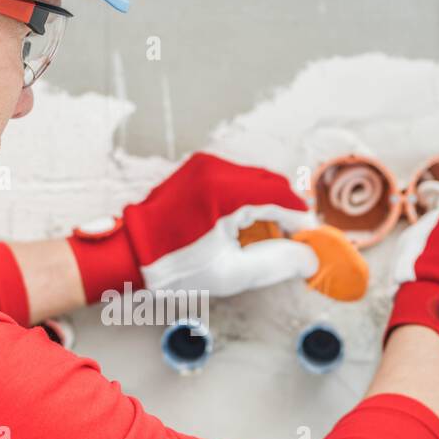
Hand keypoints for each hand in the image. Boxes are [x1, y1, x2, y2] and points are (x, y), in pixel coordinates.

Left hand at [67, 152, 318, 299]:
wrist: (128, 255)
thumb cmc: (173, 267)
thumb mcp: (231, 273)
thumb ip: (277, 263)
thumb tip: (309, 258)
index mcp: (223, 190)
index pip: (279, 198)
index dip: (300, 221)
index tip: (310, 243)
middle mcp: (214, 168)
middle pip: (270, 184)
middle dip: (287, 211)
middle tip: (296, 241)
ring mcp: (204, 166)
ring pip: (254, 180)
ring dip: (268, 205)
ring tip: (272, 238)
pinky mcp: (196, 170)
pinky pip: (235, 180)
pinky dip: (249, 199)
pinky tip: (248, 226)